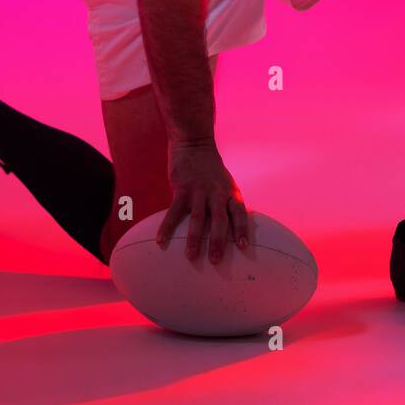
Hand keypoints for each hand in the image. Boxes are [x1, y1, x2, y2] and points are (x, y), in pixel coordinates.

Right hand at [158, 138, 248, 262]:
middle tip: (216, 261)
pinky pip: (174, 212)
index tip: (243, 247)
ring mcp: (199, 191)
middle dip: (219, 241)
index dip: (242, 229)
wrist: (194, 143)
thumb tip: (231, 228)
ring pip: (198, 219)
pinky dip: (167, 227)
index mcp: (230, 192)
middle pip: (220, 220)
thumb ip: (227, 202)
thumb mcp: (226, 183)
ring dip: (195, 239)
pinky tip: (161, 241)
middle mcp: (217, 193)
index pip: (239, 212)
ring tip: (191, 257)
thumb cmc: (211, 168)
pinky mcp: (182, 188)